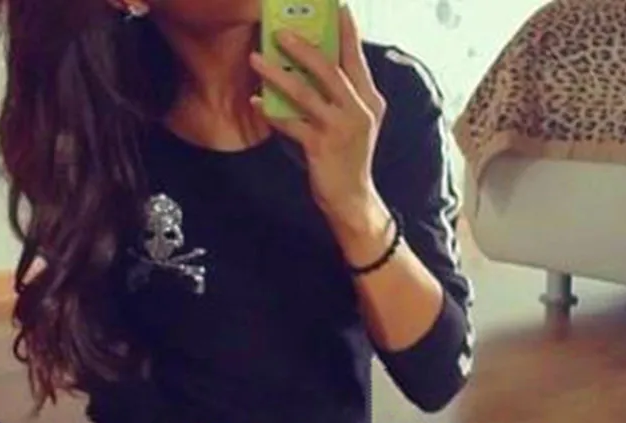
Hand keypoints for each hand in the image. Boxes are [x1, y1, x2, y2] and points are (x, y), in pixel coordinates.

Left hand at [249, 5, 387, 227]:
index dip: (345, 31)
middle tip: (279, 30)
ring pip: (305, 94)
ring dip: (277, 74)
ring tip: (255, 59)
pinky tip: (256, 102)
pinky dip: (272, 112)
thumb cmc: (348, 159)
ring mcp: (340, 129)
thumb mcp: (354, 124)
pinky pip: (291, 124)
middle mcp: (358, 111)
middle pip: (329, 69)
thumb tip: (313, 69)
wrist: (352, 200)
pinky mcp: (321, 148)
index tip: (335, 6)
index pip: (355, 58)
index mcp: (369, 100)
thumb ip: (342, 97)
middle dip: (303, 46)